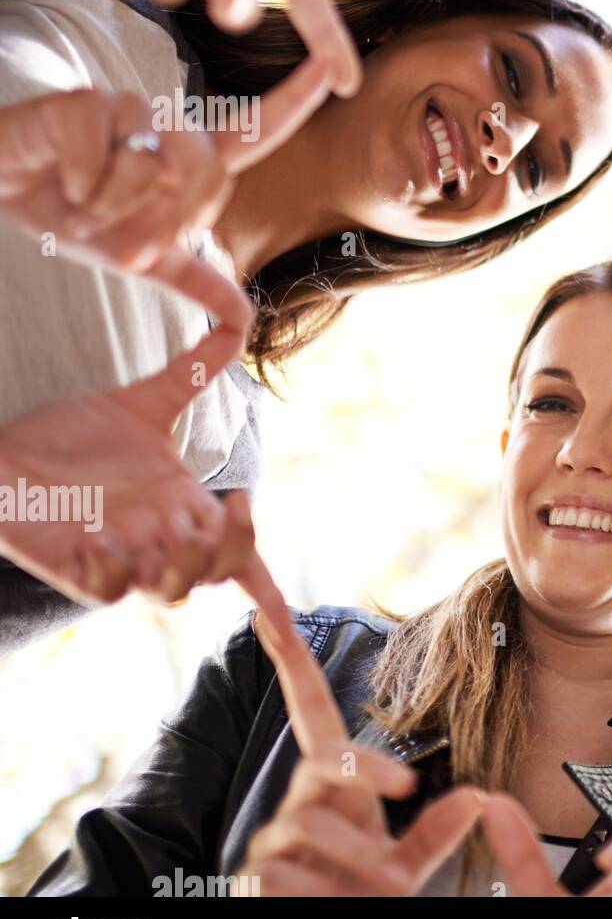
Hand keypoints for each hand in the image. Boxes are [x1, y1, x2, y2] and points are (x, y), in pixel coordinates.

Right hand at [0, 47, 335, 327]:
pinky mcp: (84, 103)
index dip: (296, 98)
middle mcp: (166, 127)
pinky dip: (79, 182)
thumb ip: (194, 283)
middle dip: (162, 225)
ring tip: (81, 201)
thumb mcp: (138, 258)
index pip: (256, 129)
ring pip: (153, 169)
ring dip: (115, 207)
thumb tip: (243, 320)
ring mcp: (127, 108)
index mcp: (188, 158)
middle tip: (120, 244)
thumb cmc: (70, 213)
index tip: (334, 66)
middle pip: (205, 175)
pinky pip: (103, 153)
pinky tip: (56, 175)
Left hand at [0, 327, 259, 604]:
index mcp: (185, 506)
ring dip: (182, 565)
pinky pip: (108, 592)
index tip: (279, 573)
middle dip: (231, 547)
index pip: (237, 553)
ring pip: (173, 592)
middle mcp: (161, 538)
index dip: (266, 578)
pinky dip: (111, 570)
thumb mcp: (142, 402)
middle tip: (226, 506)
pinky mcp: (80, 571)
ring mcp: (123, 559)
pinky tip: (97, 538)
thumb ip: (194, 372)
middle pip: (219, 570)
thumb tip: (238, 326)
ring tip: (166, 529)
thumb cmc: (72, 434)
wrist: (6, 453)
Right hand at [234, 571, 483, 895]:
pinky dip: (322, 891)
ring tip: (386, 887)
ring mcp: (269, 838)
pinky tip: (336, 904)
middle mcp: (297, 801)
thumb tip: (479, 797)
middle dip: (365, 773)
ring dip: (356, 857)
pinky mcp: (250, 879)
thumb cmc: (362, 897)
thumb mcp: (406, 867)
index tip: (270, 604)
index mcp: (333, 784)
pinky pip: (283, 872)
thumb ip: (437, 834)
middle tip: (406, 793)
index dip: (291, 659)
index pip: (310, 710)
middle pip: (321, 761)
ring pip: (308, 824)